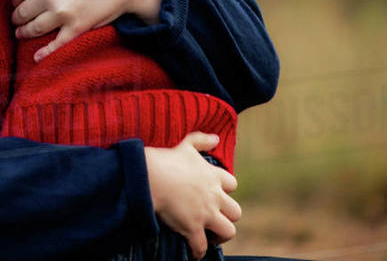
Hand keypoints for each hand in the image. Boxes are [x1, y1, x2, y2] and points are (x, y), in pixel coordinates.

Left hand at [11, 0, 162, 62]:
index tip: (18, 1)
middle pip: (22, 11)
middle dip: (17, 16)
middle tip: (17, 19)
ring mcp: (62, 14)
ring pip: (33, 28)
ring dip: (24, 32)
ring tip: (21, 33)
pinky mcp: (76, 28)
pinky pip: (55, 44)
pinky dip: (43, 53)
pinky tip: (36, 57)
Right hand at [144, 132, 240, 259]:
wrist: (151, 177)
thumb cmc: (166, 159)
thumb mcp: (186, 144)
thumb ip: (202, 140)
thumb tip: (216, 138)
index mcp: (213, 176)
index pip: (232, 184)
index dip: (225, 190)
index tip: (216, 194)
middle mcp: (214, 196)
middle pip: (236, 212)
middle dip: (228, 216)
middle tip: (216, 219)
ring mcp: (205, 213)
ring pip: (228, 231)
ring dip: (220, 236)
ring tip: (210, 237)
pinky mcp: (193, 228)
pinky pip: (202, 247)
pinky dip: (198, 252)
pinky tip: (194, 253)